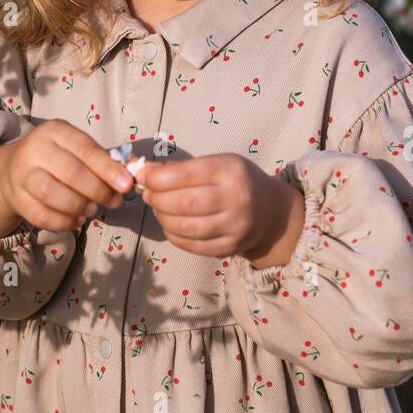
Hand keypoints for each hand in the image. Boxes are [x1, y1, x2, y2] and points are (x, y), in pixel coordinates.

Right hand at [0, 120, 134, 231]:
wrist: (13, 169)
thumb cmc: (56, 158)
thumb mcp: (76, 149)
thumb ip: (101, 161)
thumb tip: (129, 177)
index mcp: (56, 131)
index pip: (86, 149)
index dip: (108, 168)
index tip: (126, 185)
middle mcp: (36, 149)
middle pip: (70, 172)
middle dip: (97, 190)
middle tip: (112, 201)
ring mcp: (22, 174)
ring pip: (52, 194)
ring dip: (78, 206)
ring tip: (92, 210)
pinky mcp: (16, 198)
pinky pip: (41, 215)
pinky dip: (63, 222)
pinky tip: (76, 220)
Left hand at [138, 153, 304, 263]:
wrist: (270, 211)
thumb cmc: (237, 180)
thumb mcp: (217, 163)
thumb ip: (182, 168)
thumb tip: (144, 172)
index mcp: (231, 171)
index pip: (187, 175)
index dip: (158, 178)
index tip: (142, 177)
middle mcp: (236, 199)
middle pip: (185, 203)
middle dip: (157, 199)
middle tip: (147, 194)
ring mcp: (234, 227)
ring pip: (186, 227)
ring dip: (163, 218)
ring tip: (157, 208)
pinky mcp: (229, 248)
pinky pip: (192, 246)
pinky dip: (173, 235)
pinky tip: (170, 224)